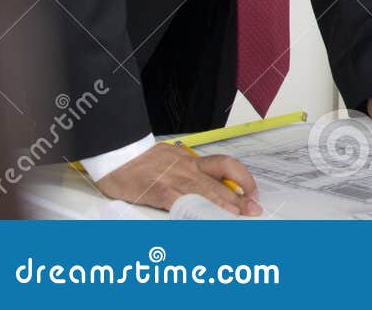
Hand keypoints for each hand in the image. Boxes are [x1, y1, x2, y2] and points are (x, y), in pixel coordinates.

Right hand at [94, 142, 261, 215]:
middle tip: (253, 209)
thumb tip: (209, 185)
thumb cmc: (142, 160)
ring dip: (221, 204)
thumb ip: (190, 171)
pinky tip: (202, 219)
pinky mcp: (158, 190)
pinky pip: (179, 201)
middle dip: (239, 197)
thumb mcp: (172, 160)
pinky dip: (192, 210)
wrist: (118, 153)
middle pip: (219, 181)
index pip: (225, 166)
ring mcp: (173, 179)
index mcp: (192, 161)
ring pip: (204, 191)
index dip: (243, 178)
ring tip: (236, 215)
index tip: (253, 192)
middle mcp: (187, 169)